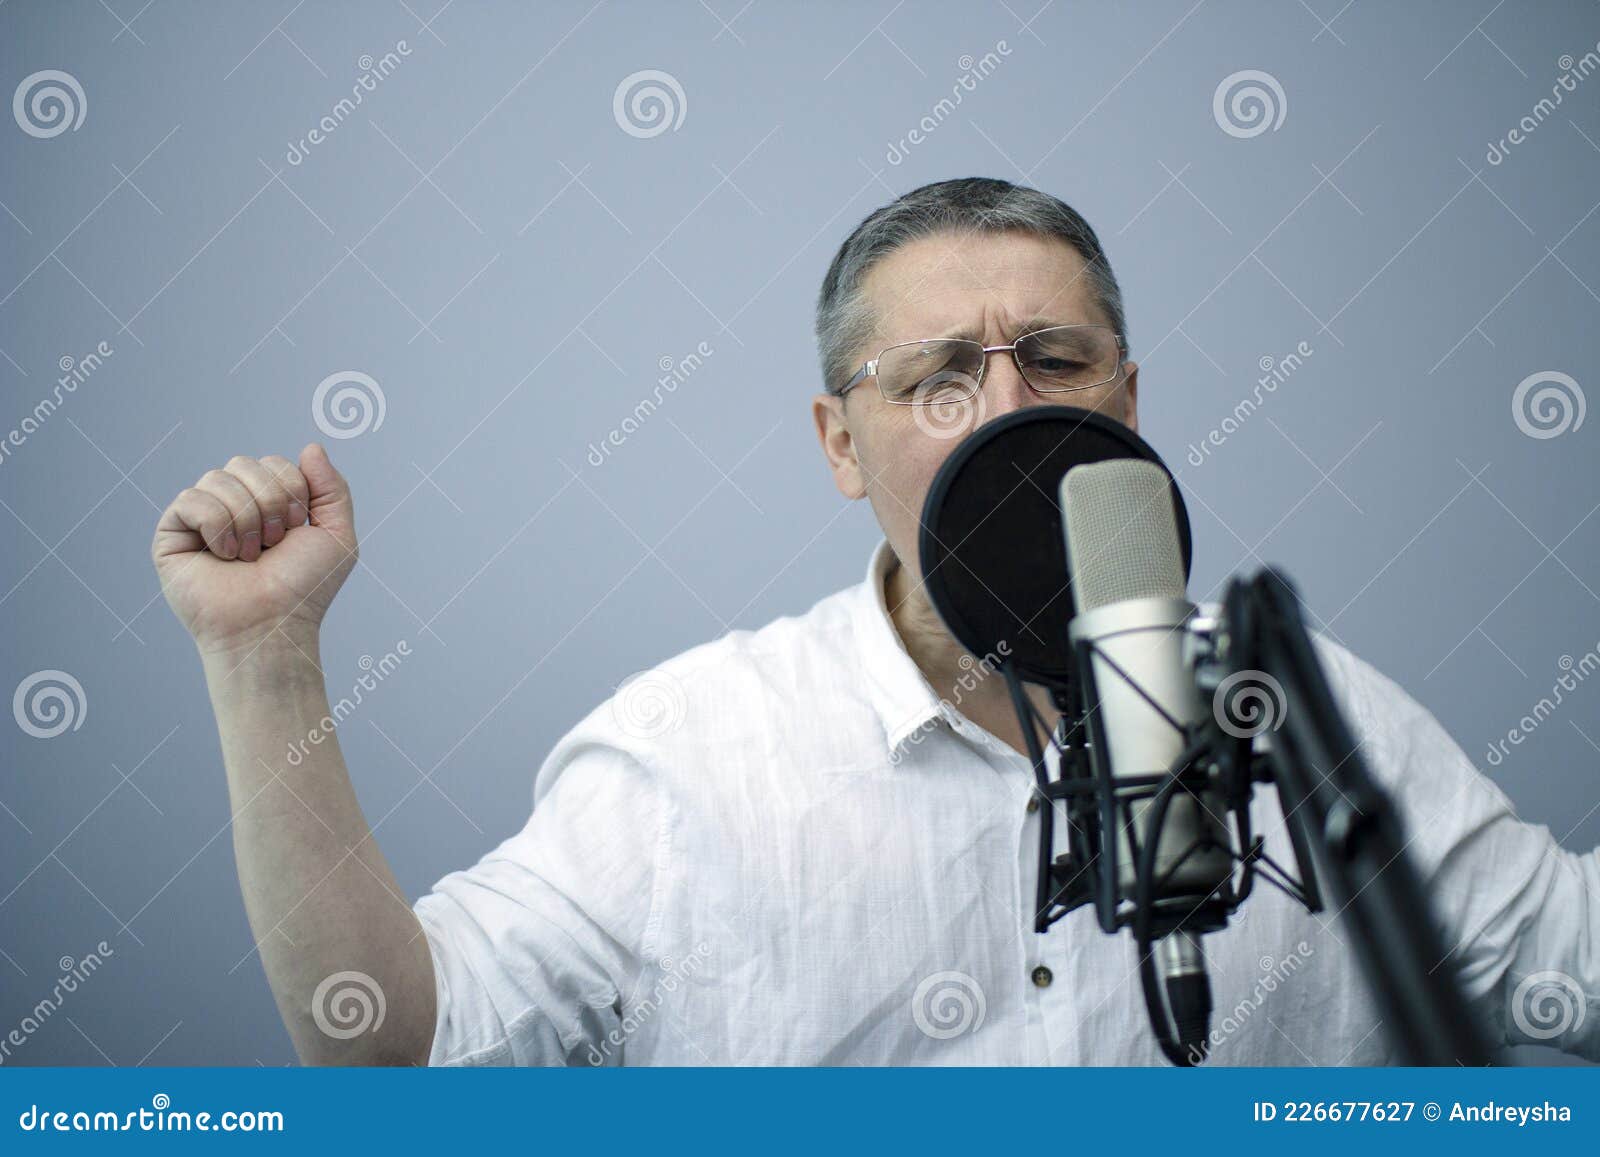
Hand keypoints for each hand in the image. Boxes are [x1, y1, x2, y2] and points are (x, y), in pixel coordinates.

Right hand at [152, 444, 357, 655]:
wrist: (273, 625)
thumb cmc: (304, 589)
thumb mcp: (336, 536)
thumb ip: (332, 488)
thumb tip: (311, 446)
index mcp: (268, 504)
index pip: (275, 463)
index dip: (292, 492)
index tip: (296, 532)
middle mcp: (233, 506)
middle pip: (245, 463)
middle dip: (269, 503)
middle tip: (273, 545)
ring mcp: (201, 519)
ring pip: (217, 477)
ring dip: (245, 519)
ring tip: (249, 556)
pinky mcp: (172, 534)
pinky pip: (190, 499)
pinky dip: (216, 526)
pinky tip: (224, 556)